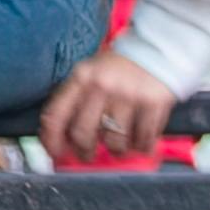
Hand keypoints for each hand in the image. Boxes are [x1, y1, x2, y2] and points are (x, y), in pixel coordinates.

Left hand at [39, 49, 176, 156]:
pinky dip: (142, 147)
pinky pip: (143, 140)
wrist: (157, 53)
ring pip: (114, 141)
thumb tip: (63, 136)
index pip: (57, 113)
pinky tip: (141, 141)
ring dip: (117, 150)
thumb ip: (77, 100)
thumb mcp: (91, 74)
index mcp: (81, 78)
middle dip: (84, 151)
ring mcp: (128, 96)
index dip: (52, 138)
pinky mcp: (153, 105)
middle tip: (88, 156)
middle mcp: (101, 86)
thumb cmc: (120, 70)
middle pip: (83, 133)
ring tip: (120, 146)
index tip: (55, 153)